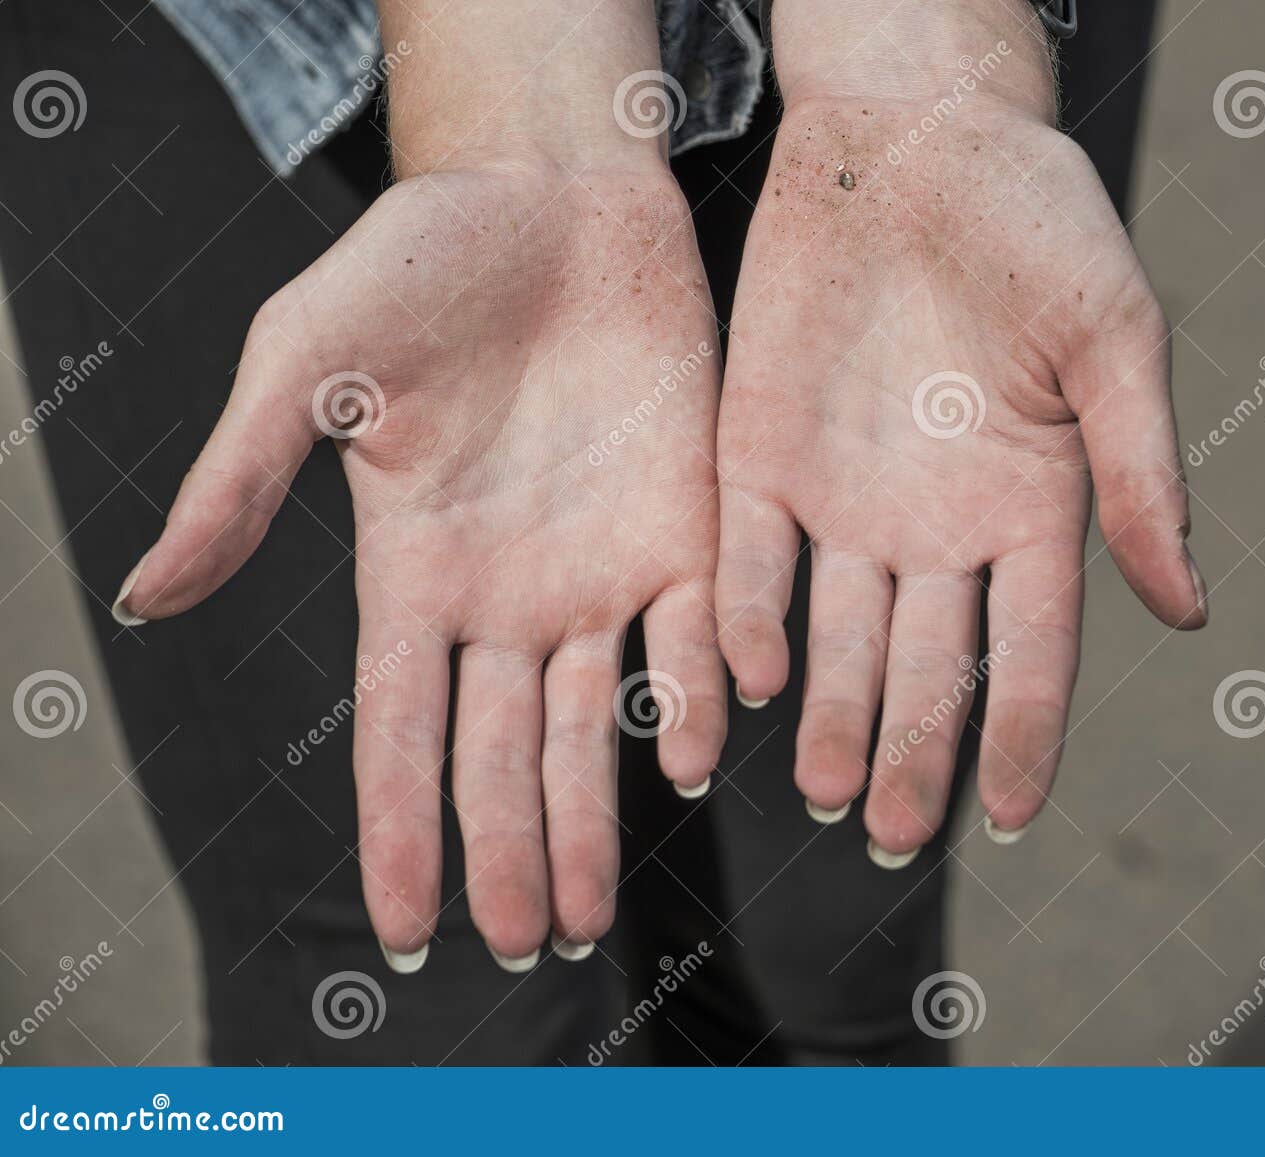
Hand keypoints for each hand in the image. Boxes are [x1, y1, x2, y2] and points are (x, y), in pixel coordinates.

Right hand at [114, 160, 726, 966]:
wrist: (553, 195)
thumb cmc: (418, 263)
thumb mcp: (304, 366)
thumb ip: (240, 484)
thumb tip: (146, 600)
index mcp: (415, 573)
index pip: (401, 732)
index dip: (400, 833)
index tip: (402, 937)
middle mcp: (510, 595)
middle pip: (503, 756)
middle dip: (507, 855)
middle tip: (523, 948)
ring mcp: (603, 567)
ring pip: (596, 725)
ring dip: (589, 819)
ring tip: (585, 914)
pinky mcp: (689, 525)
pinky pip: (696, 635)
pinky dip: (694, 697)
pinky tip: (686, 763)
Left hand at [716, 0, 1205, 864]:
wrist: (909, 133)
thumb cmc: (1036, 223)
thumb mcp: (1113, 339)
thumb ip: (1142, 474)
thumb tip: (1190, 613)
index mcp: (1031, 507)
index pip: (1032, 650)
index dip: (1024, 734)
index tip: (1008, 816)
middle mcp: (935, 526)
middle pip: (928, 667)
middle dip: (913, 752)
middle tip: (890, 835)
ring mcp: (843, 498)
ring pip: (837, 635)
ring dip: (830, 714)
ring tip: (823, 792)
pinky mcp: (759, 457)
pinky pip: (750, 557)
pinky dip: (751, 618)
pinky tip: (754, 679)